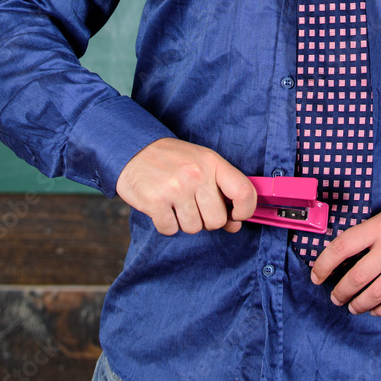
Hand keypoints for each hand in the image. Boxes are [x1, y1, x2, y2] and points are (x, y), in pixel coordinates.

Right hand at [115, 137, 256, 235]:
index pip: (244, 192)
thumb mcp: (202, 165)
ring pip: (194, 228)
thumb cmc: (174, 161)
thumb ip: (222, 191)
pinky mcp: (155, 202)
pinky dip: (167, 224)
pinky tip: (163, 207)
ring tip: (176, 203)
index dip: (245, 210)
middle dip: (207, 219)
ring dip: (185, 221)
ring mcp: (176, 188)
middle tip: (194, 205)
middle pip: (217, 219)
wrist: (134, 151)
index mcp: (213, 162)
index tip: (236, 215)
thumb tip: (235, 225)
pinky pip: (171, 230)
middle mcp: (196, 174)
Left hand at [310, 196, 380, 317]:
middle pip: (357, 275)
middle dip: (341, 291)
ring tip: (353, 307)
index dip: (324, 264)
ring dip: (360, 304)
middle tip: (335, 297)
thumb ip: (371, 232)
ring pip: (377, 292)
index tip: (316, 275)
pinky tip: (378, 310)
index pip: (343, 246)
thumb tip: (346, 253)